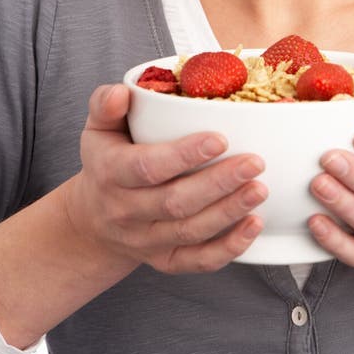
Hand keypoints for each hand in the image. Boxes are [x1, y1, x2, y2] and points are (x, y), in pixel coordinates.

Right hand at [64, 83, 267, 273]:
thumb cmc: (106, 161)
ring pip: (190, 232)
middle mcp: (126, 211)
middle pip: (175, 202)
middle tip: (256, 162)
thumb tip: (121, 92)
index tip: (220, 139)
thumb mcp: (97, 128)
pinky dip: (228, 249)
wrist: (93, 219)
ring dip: (229, 212)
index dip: (184, 155)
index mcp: (111, 173)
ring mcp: (145, 240)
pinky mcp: (163, 260)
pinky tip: (253, 225)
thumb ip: (105, 104)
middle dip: (219, 183)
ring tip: (261, 189)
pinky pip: (196, 262)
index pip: (147, 167)